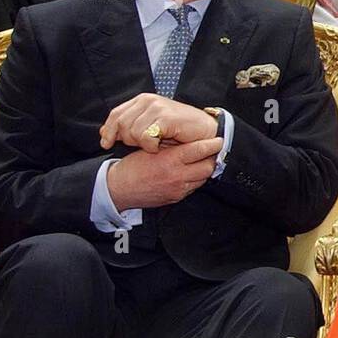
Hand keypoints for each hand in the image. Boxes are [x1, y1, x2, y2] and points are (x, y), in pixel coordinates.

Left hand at [100, 94, 216, 153]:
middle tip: (143, 145)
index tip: (107, 144)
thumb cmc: (180, 130)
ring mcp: (157, 108)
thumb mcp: (150, 126)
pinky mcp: (166, 118)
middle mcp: (148, 100)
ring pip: (132, 132)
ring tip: (155, 145)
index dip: (108, 131)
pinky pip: (146, 137)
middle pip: (121, 124)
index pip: (115, 114)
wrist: (207, 131)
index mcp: (142, 100)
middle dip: (127, 139)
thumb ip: (128, 127)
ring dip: (141, 144)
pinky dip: (151, 146)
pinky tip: (159, 146)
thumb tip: (104, 132)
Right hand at [106, 137, 223, 209]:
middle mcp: (177, 175)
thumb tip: (187, 139)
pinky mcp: (176, 197)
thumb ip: (170, 146)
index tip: (219, 140)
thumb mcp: (150, 150)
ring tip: (203, 160)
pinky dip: (195, 179)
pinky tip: (191, 172)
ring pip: (202, 178)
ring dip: (204, 169)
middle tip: (213, 151)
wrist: (119, 189)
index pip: (199, 150)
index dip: (212, 145)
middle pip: (207, 167)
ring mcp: (178, 189)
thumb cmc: (132, 167)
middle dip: (212, 158)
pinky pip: (193, 187)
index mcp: (170, 160)